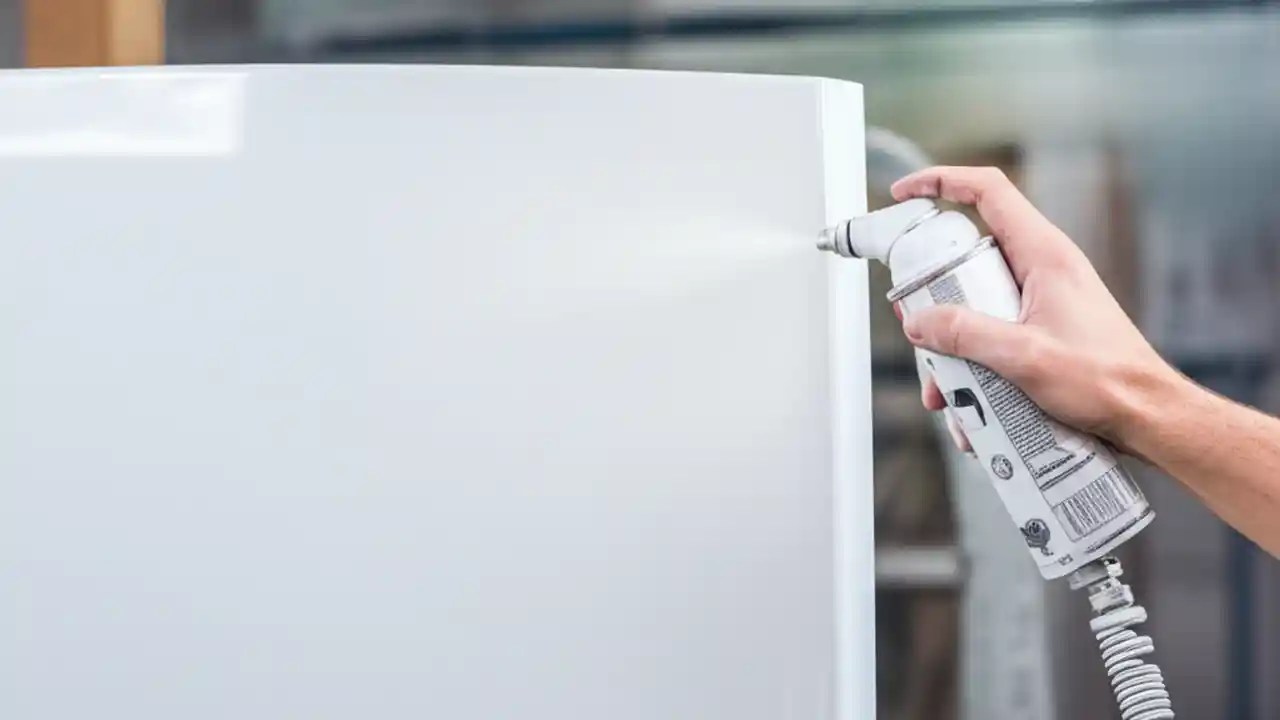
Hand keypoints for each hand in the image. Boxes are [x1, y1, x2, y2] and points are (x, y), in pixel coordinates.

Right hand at [890, 166, 1182, 454]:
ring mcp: (1040, 300)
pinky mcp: (1039, 330)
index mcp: (1043, 254)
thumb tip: (919, 321)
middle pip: (967, 257)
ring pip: (974, 304)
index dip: (941, 181)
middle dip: (932, 294)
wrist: (1147, 415)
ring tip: (944, 388)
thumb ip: (965, 334)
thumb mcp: (1024, 356)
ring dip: (951, 347)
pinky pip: (991, 336)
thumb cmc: (1107, 381)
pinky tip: (971, 409)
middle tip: (913, 319)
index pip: (987, 191)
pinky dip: (973, 368)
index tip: (905, 194)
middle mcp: (1041, 270)